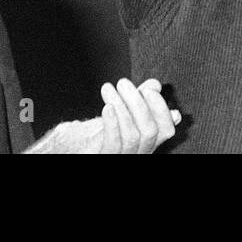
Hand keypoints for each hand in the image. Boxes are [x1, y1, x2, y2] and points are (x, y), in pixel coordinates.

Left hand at [24, 78, 180, 153]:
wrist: (75, 150)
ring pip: (133, 137)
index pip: (166, 129)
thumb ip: (139, 100)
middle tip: (123, 83)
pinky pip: (113, 146)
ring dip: (122, 107)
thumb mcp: (121, 113)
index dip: (161, 108)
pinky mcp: (105, 159)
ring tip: (108, 89)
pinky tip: (107, 107)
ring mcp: (123, 158)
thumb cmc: (97, 133)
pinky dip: (113, 124)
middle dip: (138, 102)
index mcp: (146, 143)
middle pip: (150, 131)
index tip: (150, 89)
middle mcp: (138, 154)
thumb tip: (155, 84)